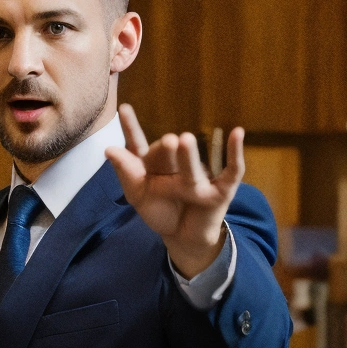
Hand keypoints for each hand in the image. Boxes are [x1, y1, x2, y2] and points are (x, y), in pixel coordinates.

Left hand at [105, 106, 243, 278]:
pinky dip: (235, 153)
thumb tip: (108, 149)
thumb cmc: (161, 213)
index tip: (125, 109)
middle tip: (167, 141)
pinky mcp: (221, 189)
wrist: (183, 238)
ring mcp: (200, 176)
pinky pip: (231, 170)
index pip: (140, 144)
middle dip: (164, 151)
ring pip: (192, 166)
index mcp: (154, 165)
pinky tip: (237, 133)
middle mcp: (176, 165)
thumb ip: (127, 173)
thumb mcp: (138, 195)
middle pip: (167, 156)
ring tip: (184, 140)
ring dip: (188, 155)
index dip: (132, 128)